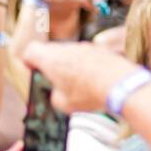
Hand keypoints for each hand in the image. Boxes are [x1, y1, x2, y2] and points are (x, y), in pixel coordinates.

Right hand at [23, 41, 137, 113]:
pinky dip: (87, 66)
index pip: (31, 50)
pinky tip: (94, 81)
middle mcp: (67, 48)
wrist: (121, 85)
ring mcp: (85, 47)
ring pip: (71, 53)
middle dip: (52, 66)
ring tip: (79, 85)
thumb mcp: (63, 104)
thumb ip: (54, 96)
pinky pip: (88, 56)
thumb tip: (57, 93)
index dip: (29, 61)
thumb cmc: (89, 94)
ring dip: (71, 66)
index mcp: (51, 58)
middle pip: (52, 52)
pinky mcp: (101, 50)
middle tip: (57, 82)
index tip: (33, 71)